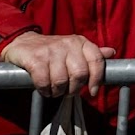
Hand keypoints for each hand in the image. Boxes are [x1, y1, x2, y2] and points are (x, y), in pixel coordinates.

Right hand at [1, 32, 115, 97]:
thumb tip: (112, 53)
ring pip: (61, 80)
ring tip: (54, 90)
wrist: (23, 42)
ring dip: (57, 91)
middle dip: (74, 89)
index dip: (97, 79)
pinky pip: (44, 82)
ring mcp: (51, 50)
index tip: (93, 91)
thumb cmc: (53, 50)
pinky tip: (44, 89)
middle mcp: (68, 44)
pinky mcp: (35, 58)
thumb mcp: (74, 49)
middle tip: (67, 91)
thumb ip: (92, 53)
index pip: (96, 60)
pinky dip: (44, 90)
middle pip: (79, 74)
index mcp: (80, 42)